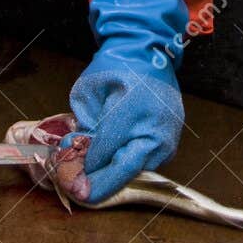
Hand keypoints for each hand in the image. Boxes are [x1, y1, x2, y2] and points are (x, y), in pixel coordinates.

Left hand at [64, 0, 189, 203]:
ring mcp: (168, 138)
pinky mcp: (171, 141)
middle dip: (101, 185)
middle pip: (127, 171)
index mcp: (130, 112)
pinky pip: (147, 162)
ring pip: (138, 171)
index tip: (71, 185)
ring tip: (90, 178)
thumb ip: (84, 129)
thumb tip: (76, 157)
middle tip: (79, 191)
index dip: (86, 174)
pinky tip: (109, 164)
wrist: (147, 51)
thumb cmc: (112, 69)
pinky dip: (127, 166)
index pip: (105, 154)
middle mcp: (155, 130)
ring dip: (114, 177)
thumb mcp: (87, 95)